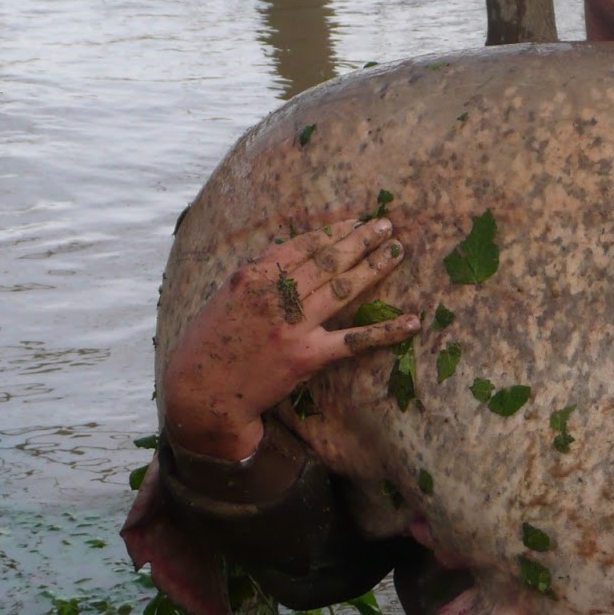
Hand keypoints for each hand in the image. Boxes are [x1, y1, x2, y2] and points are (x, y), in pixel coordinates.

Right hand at [162, 218, 419, 460]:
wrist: (201, 394)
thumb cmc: (210, 343)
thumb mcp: (225, 296)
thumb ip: (260, 274)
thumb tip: (295, 252)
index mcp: (252, 276)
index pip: (303, 245)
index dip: (335, 231)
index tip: (356, 220)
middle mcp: (275, 297)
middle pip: (328, 261)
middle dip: (360, 240)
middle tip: (385, 225)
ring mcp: (294, 327)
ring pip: (342, 289)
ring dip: (373, 267)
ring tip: (396, 251)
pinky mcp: (307, 357)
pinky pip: (353, 341)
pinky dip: (385, 331)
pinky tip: (411, 322)